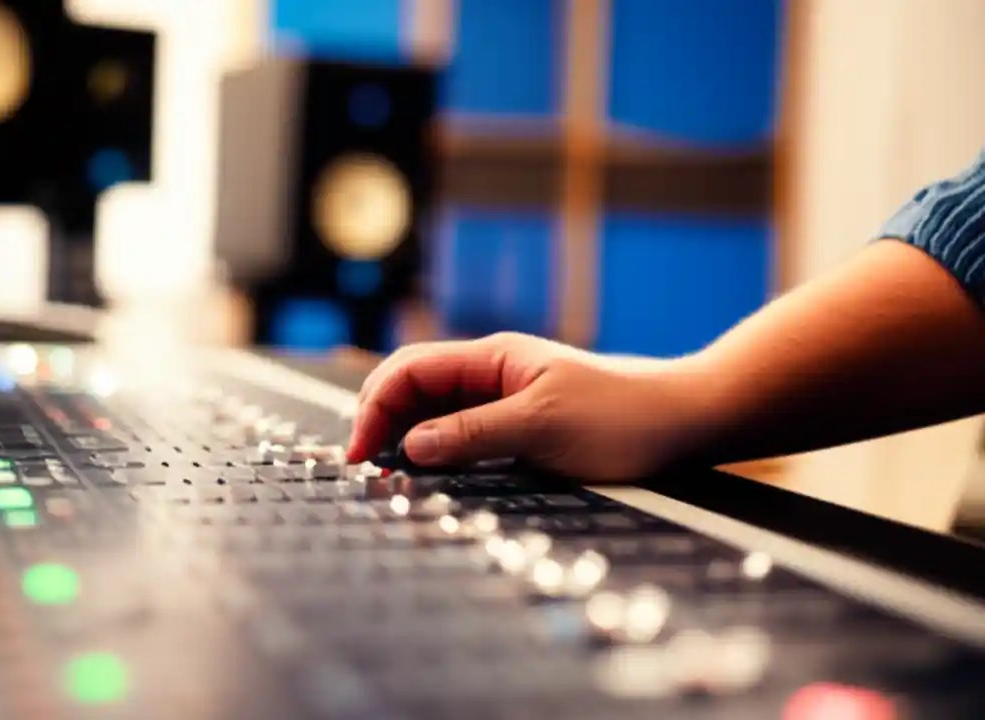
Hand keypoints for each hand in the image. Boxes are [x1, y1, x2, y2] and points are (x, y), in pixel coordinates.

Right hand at [346, 332, 711, 479]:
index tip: (360, 453)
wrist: (685, 421)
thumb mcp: (543, 427)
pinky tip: (427, 471)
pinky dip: (434, 449)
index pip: (409, 370)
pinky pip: (459, 432)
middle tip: (365, 466)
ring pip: (431, 410)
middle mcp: (491, 373)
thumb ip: (472, 433)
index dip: (374, 407)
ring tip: (386, 472)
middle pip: (411, 386)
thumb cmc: (624, 416)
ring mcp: (502, 398)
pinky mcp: (517, 425)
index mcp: (492, 357)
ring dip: (402, 435)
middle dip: (378, 419)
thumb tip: (411, 444)